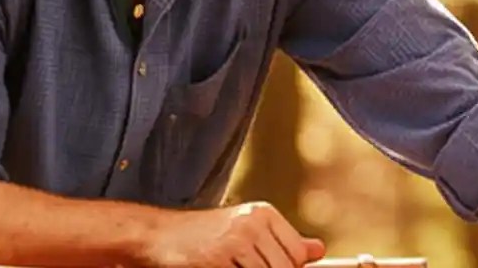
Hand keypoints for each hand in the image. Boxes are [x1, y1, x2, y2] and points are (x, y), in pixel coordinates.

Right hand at [142, 201, 326, 267]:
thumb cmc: (204, 237)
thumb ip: (283, 241)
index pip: (296, 255)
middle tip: (242, 266)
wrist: (159, 235)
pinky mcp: (217, 259)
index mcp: (262, 214)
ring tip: (230, 265)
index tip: (267, 265)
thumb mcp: (246, 231)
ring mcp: (235, 242)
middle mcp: (252, 223)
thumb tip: (318, 250)